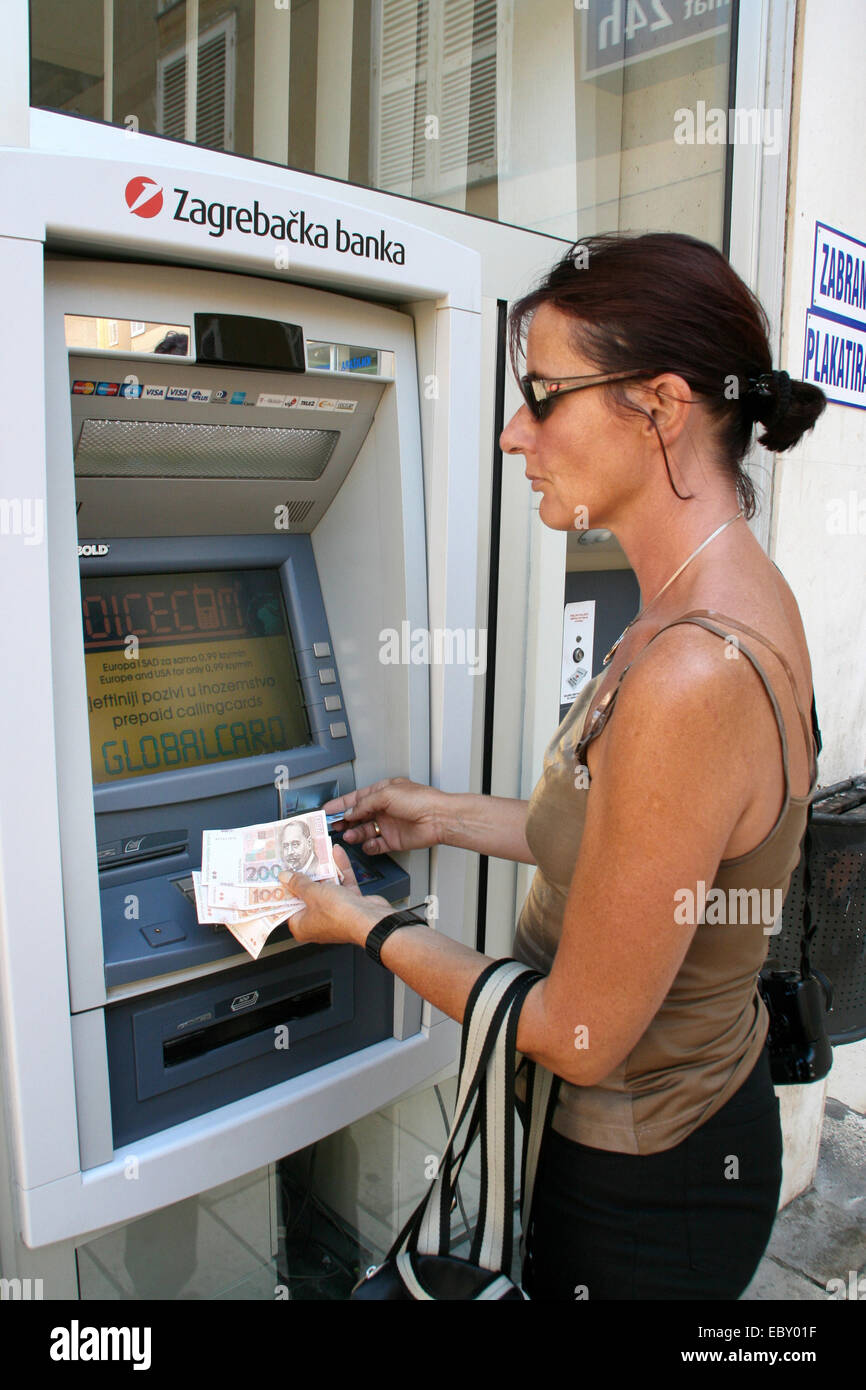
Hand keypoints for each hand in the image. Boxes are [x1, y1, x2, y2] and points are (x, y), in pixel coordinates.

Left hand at [279, 844, 392, 947]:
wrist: (371, 920)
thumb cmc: (340, 914)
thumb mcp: (313, 894)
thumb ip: (299, 883)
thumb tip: (285, 877)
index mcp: (302, 926)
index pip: (287, 906)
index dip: (284, 889)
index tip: (281, 874)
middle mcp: (317, 922)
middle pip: (307, 895)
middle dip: (305, 876)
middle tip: (298, 859)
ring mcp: (335, 912)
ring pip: (326, 888)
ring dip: (324, 871)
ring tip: (317, 853)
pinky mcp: (350, 905)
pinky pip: (342, 885)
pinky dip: (340, 871)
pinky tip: (337, 855)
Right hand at [323, 777, 446, 855]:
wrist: (439, 818)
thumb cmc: (420, 800)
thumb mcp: (386, 794)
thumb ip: (364, 804)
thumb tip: (350, 812)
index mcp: (382, 792)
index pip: (356, 798)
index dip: (340, 804)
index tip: (326, 810)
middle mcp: (384, 808)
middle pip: (358, 816)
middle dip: (344, 821)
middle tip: (332, 826)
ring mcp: (389, 825)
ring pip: (365, 831)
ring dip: (355, 834)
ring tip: (348, 836)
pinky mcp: (394, 840)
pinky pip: (377, 845)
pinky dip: (370, 846)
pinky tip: (367, 844)